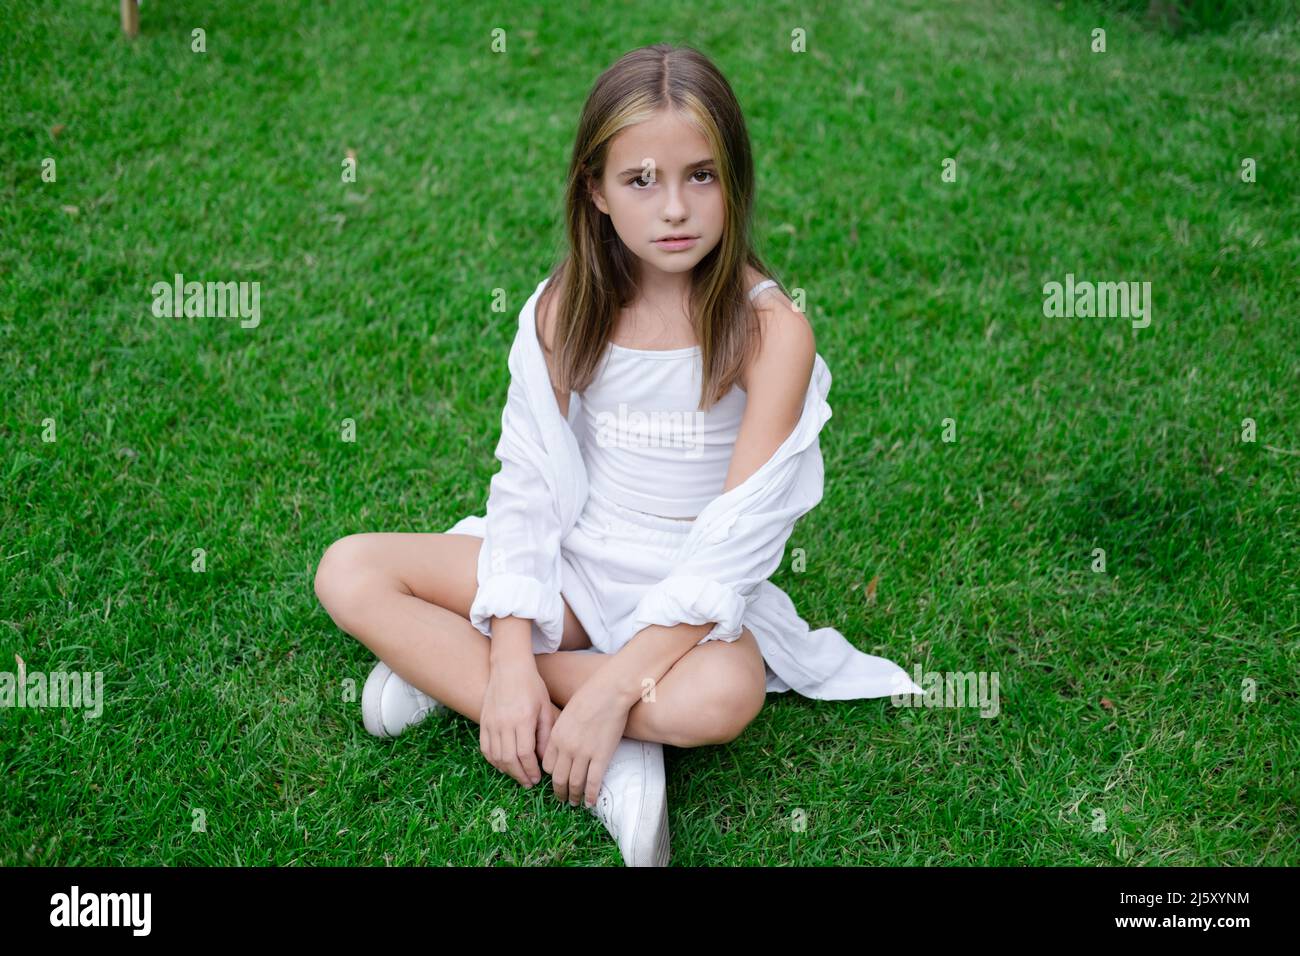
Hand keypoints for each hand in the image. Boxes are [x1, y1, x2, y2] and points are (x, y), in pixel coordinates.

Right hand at [479, 657, 552, 788]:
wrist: (509, 667)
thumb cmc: (532, 686)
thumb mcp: (544, 707)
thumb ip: (545, 734)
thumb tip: (544, 759)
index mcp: (522, 719)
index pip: (524, 754)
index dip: (531, 770)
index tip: (538, 778)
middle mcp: (504, 723)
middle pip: (509, 759)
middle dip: (520, 775)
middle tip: (529, 783)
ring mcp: (491, 723)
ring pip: (496, 757)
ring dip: (507, 771)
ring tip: (519, 776)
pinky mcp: (483, 722)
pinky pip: (485, 748)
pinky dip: (494, 761)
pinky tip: (504, 765)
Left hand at [542, 676, 631, 808]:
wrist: (609, 692)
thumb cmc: (589, 697)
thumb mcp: (567, 714)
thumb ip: (561, 732)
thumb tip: (562, 746)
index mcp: (555, 736)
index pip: (548, 766)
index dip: (552, 776)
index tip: (556, 781)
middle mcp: (566, 748)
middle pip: (559, 778)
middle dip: (559, 792)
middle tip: (562, 799)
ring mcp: (584, 754)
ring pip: (575, 783)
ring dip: (574, 796)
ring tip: (575, 803)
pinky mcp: (601, 756)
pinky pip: (593, 782)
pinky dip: (591, 795)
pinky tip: (590, 803)